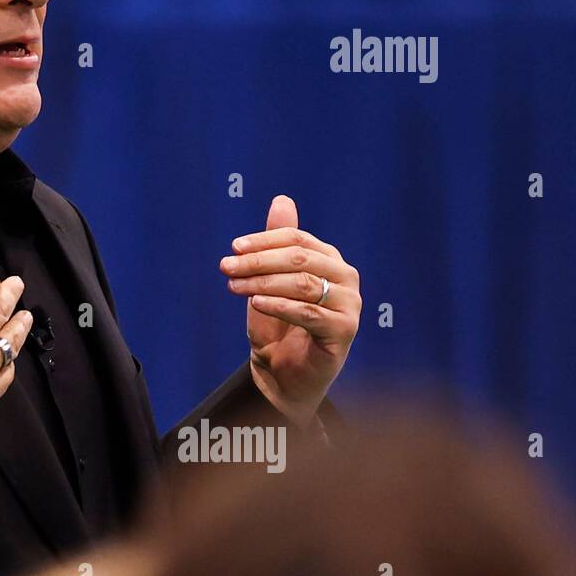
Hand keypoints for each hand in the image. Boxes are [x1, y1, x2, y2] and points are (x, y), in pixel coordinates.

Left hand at [218, 195, 360, 425]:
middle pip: (299, 258)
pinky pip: (309, 313)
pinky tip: (255, 302)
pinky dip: (279, 305)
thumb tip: (281, 199)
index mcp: (329, 259)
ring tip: (234, 286)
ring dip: (262, 282)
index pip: (296, 239)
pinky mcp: (344, 331)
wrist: (283, 376)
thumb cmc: (276, 326)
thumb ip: (275, 245)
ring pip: (303, 284)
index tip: (233, 248)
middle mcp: (345, 278)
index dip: (263, 240)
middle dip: (258, 261)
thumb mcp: (268, 281)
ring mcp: (349, 305)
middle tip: (226, 266)